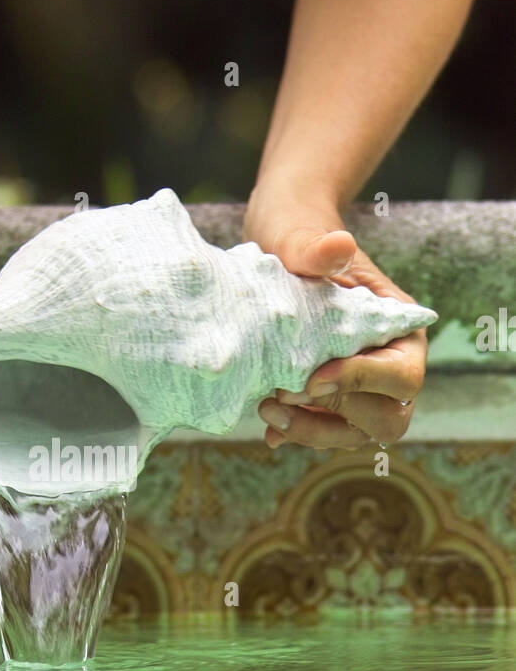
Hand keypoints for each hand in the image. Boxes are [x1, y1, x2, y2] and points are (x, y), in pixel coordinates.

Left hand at [243, 196, 427, 451]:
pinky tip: (269, 428)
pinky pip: (323, 432)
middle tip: (282, 396)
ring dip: (311, 432)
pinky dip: (296, 434)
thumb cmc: (298, 236)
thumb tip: (338, 247)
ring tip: (267, 409)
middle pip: (386, 419)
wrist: (277, 246)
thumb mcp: (300, 237)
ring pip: (354, 434)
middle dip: (334, 418)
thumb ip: (316, 247)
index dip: (361, 383)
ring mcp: (360, 388)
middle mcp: (388, 365)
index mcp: (401, 329)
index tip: (312, 378)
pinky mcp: (328, 400)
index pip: (401, 375)